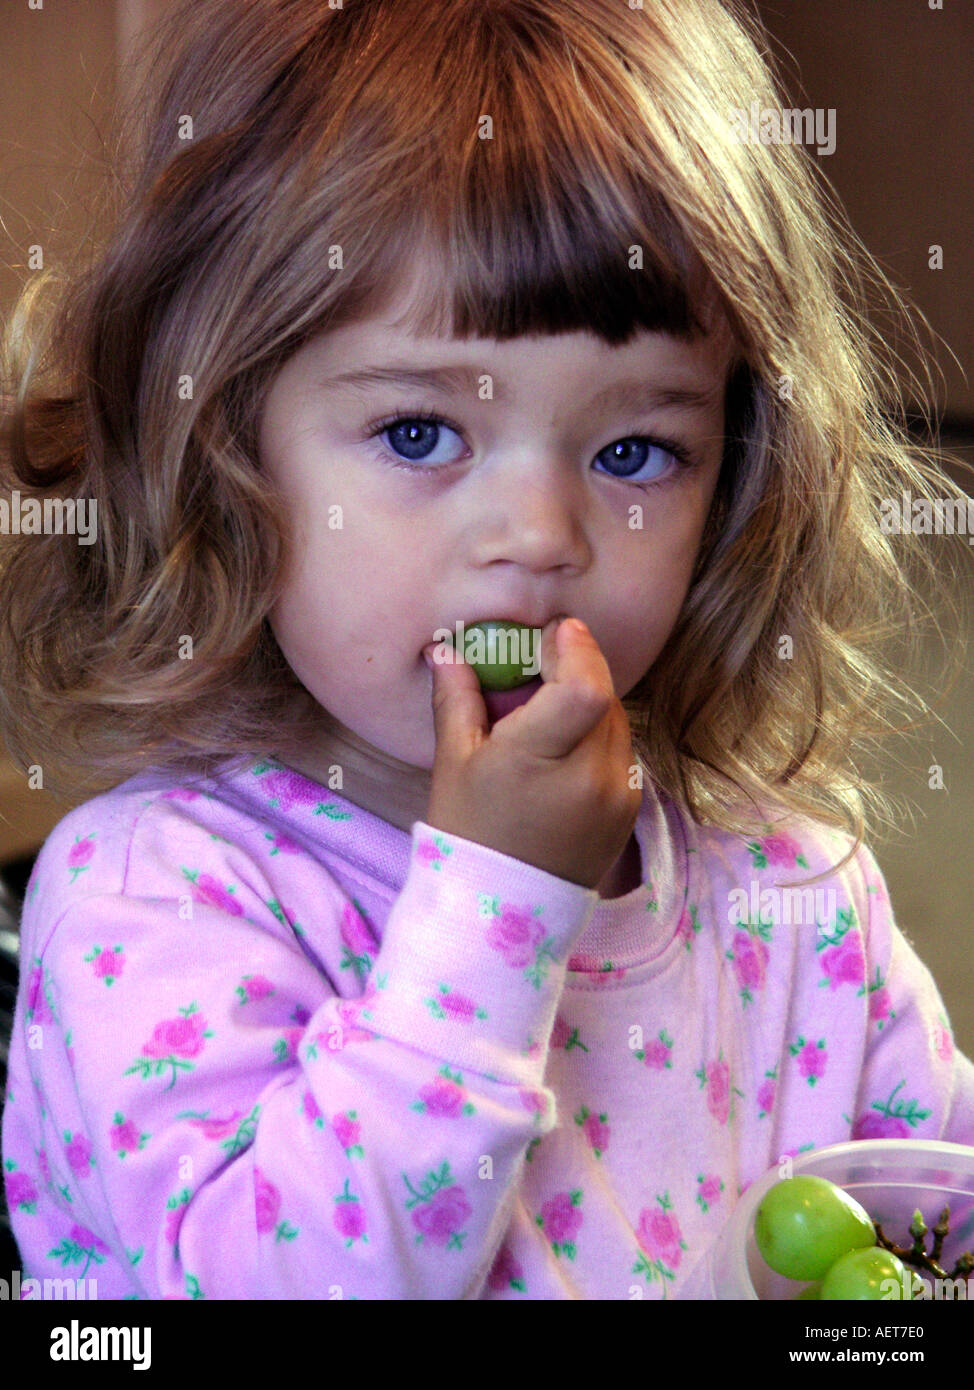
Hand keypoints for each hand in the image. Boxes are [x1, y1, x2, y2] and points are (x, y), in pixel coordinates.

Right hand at [423, 617, 641, 888]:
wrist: (499, 908)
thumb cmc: (468, 833)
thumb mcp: (454, 763)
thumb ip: (457, 698)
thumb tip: (447, 649)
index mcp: (541, 762)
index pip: (586, 687)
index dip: (576, 649)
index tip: (554, 632)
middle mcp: (592, 778)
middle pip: (604, 694)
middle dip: (578, 667)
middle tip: (543, 660)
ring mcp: (618, 795)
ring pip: (617, 718)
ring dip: (591, 698)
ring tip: (550, 704)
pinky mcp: (629, 808)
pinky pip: (622, 748)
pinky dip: (598, 731)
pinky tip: (565, 742)